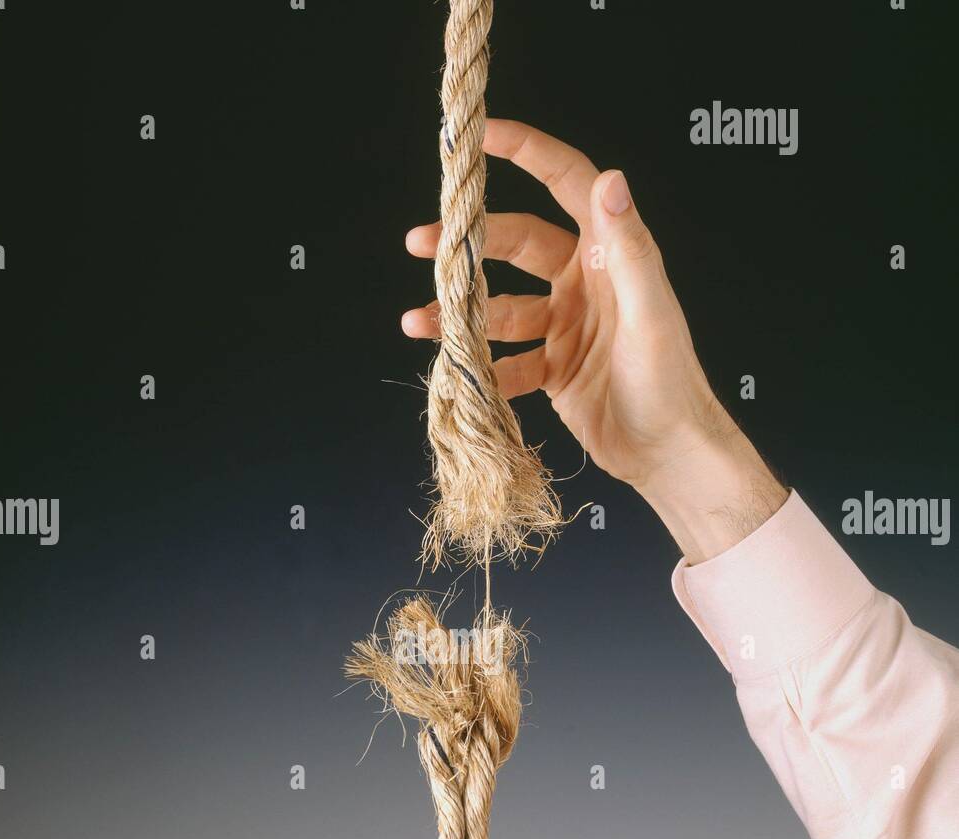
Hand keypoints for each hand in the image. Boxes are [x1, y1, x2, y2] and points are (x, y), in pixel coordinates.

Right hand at [403, 119, 786, 562]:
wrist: (667, 454)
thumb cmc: (670, 382)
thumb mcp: (648, 312)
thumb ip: (628, 247)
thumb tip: (611, 179)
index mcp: (610, 255)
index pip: (566, 183)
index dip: (527, 152)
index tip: (483, 134)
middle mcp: (584, 282)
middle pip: (515, 245)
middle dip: (468, 243)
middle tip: (420, 243)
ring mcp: (565, 326)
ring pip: (500, 307)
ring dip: (459, 312)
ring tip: (418, 321)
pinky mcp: (553, 368)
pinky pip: (506, 359)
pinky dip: (480, 365)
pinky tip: (455, 370)